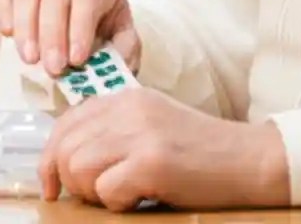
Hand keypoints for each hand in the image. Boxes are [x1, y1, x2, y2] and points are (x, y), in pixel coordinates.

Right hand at [0, 0, 139, 76]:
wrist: (94, 36)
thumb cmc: (110, 42)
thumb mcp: (126, 49)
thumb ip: (121, 55)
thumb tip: (103, 65)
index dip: (80, 27)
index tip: (77, 60)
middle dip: (53, 34)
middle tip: (53, 69)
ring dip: (27, 29)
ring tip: (30, 60)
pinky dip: (3, 14)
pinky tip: (8, 36)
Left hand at [40, 88, 289, 211]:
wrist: (249, 160)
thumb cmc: (200, 154)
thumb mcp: (151, 126)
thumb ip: (113, 131)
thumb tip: (67, 160)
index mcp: (125, 98)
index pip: (65, 123)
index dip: (52, 157)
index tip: (53, 184)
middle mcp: (128, 109)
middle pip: (64, 147)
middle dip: (70, 180)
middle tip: (95, 195)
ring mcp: (141, 133)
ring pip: (77, 167)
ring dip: (92, 192)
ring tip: (119, 196)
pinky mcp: (153, 161)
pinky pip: (106, 189)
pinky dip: (117, 203)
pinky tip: (139, 198)